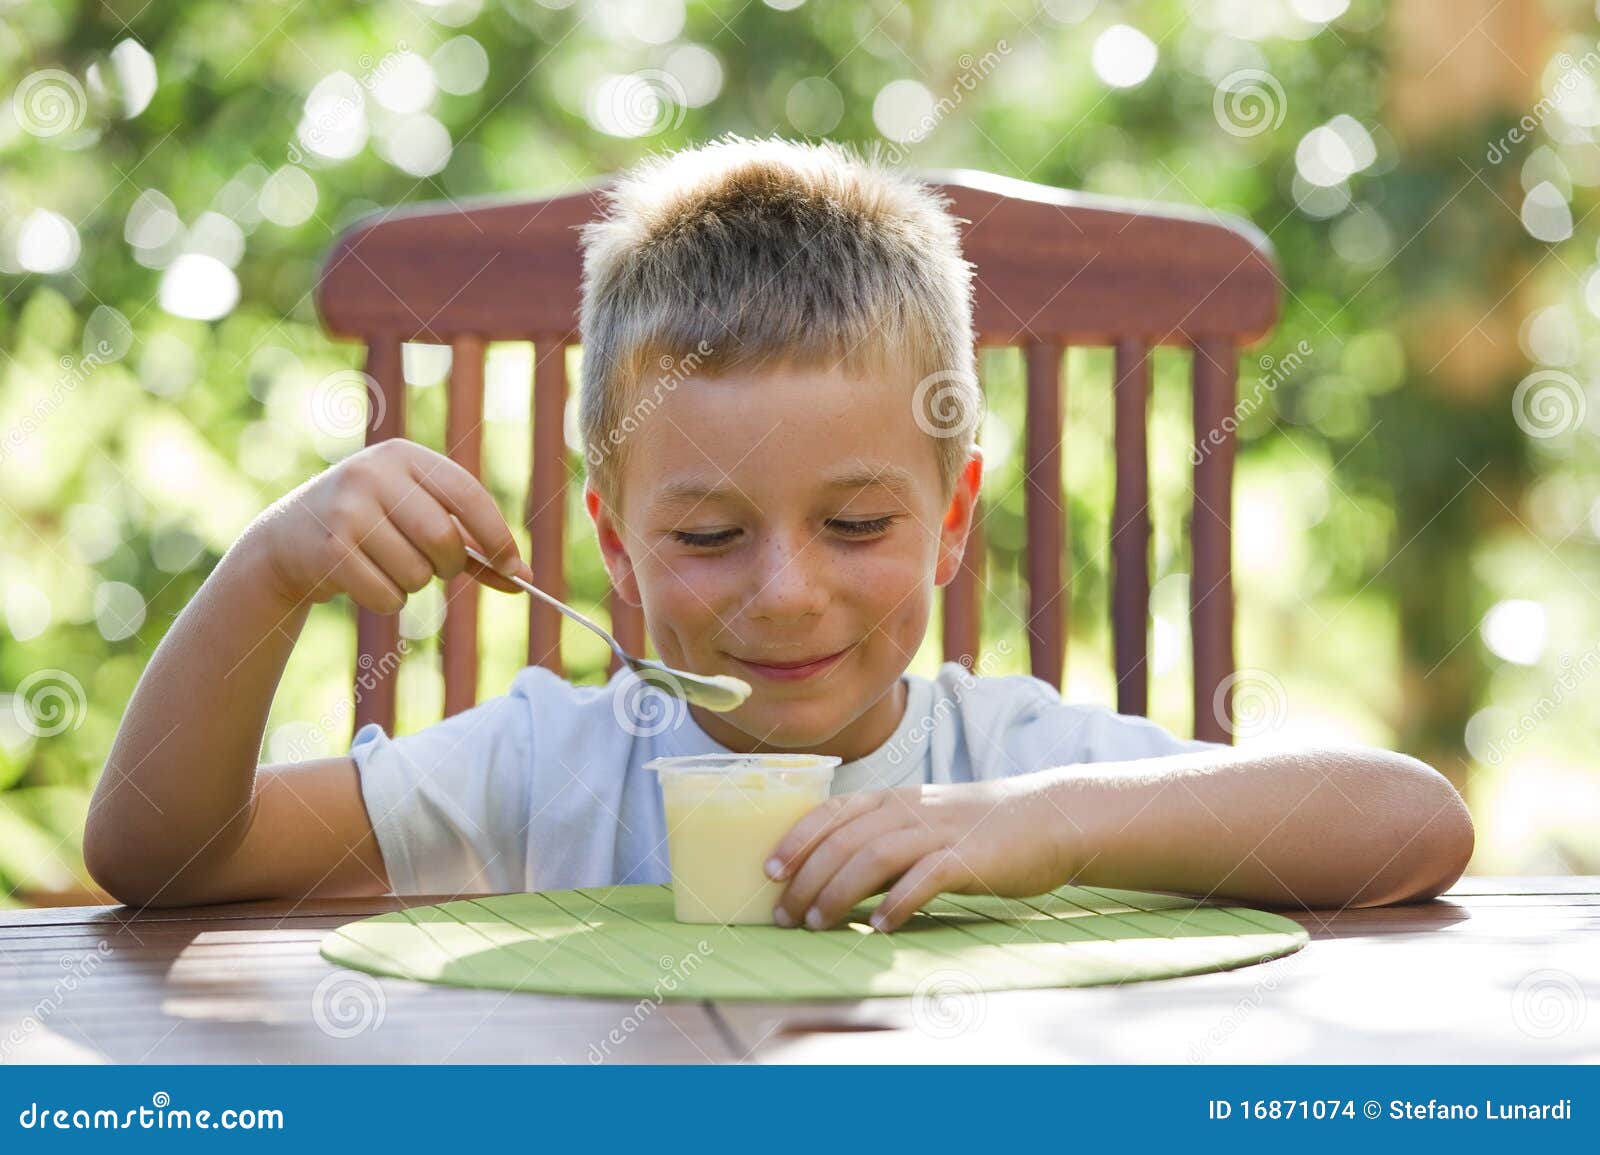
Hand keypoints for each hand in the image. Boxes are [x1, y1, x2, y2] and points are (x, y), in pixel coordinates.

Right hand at [247, 438, 532, 611]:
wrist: (288, 540)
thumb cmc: (371, 528)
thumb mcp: (417, 518)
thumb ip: (472, 546)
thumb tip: (524, 578)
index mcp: (404, 456)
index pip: (468, 495)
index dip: (498, 536)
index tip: (515, 569)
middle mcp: (374, 473)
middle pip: (443, 540)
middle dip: (448, 566)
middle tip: (433, 567)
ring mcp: (347, 508)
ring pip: (417, 573)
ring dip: (414, 584)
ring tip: (386, 566)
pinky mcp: (329, 548)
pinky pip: (388, 596)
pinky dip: (389, 601)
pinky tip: (364, 581)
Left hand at [765, 776, 1073, 932]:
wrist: (1046, 818)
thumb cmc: (976, 829)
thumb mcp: (920, 824)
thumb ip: (879, 844)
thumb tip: (831, 883)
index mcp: (893, 799)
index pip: (831, 813)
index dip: (795, 840)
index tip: (767, 872)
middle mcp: (909, 810)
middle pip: (843, 840)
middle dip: (805, 878)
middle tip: (783, 915)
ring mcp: (938, 832)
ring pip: (874, 856)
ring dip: (838, 891)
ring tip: (817, 922)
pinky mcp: (968, 857)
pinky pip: (925, 877)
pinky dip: (898, 902)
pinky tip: (881, 926)